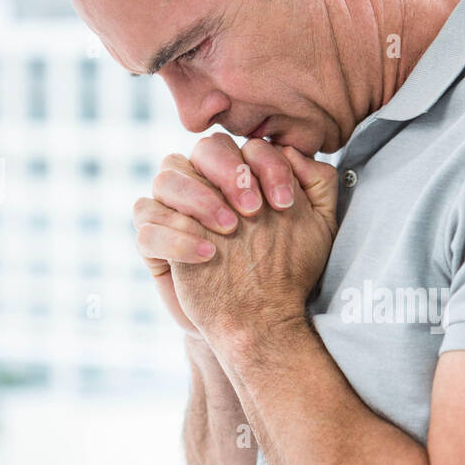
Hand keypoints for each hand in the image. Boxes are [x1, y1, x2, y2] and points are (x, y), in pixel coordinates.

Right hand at [169, 141, 338, 347]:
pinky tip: (207, 254)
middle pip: (201, 150)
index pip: (241, 144)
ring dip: (199, 199)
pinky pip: (147, 227)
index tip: (285, 203)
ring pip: (165, 178)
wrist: (258, 320)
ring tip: (229, 230)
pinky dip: (175, 237)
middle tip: (253, 210)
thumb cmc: (284, 266)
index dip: (263, 165)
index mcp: (236, 172)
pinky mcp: (154, 244)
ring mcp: (173, 211)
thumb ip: (317, 185)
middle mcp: (202, 183)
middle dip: (229, 173)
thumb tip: (294, 151)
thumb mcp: (317, 228)